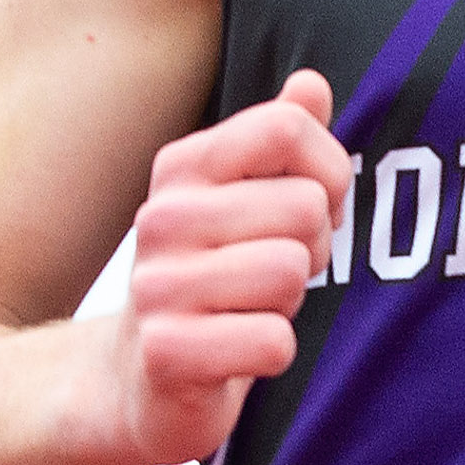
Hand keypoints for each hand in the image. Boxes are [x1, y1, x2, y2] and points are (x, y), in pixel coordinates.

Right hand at [110, 70, 352, 464]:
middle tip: (271, 276)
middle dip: (310, 250)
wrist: (135, 380)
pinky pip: (273, 341)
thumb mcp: (245, 201)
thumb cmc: (212, 279)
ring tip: (249, 309)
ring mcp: (157, 286)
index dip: (329, 174)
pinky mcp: (167, 353)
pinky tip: (236, 353)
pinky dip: (272, 353)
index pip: (289, 128)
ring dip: (288, 303)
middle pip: (304, 206)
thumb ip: (280, 140)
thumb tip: (312, 84)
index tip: (312, 211)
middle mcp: (162, 217)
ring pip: (290, 272)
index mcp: (184, 167)